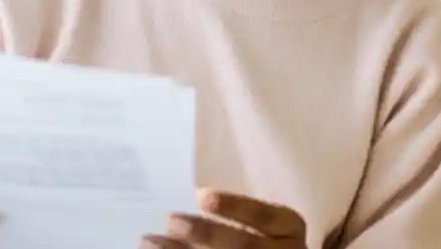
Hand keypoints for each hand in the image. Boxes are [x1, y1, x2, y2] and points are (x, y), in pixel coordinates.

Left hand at [141, 188, 307, 248]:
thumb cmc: (262, 238)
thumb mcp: (261, 224)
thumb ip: (233, 214)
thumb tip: (184, 203)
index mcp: (290, 230)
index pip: (267, 216)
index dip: (235, 206)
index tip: (201, 196)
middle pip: (245, 246)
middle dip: (206, 234)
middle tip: (171, 220)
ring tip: (150, 241)